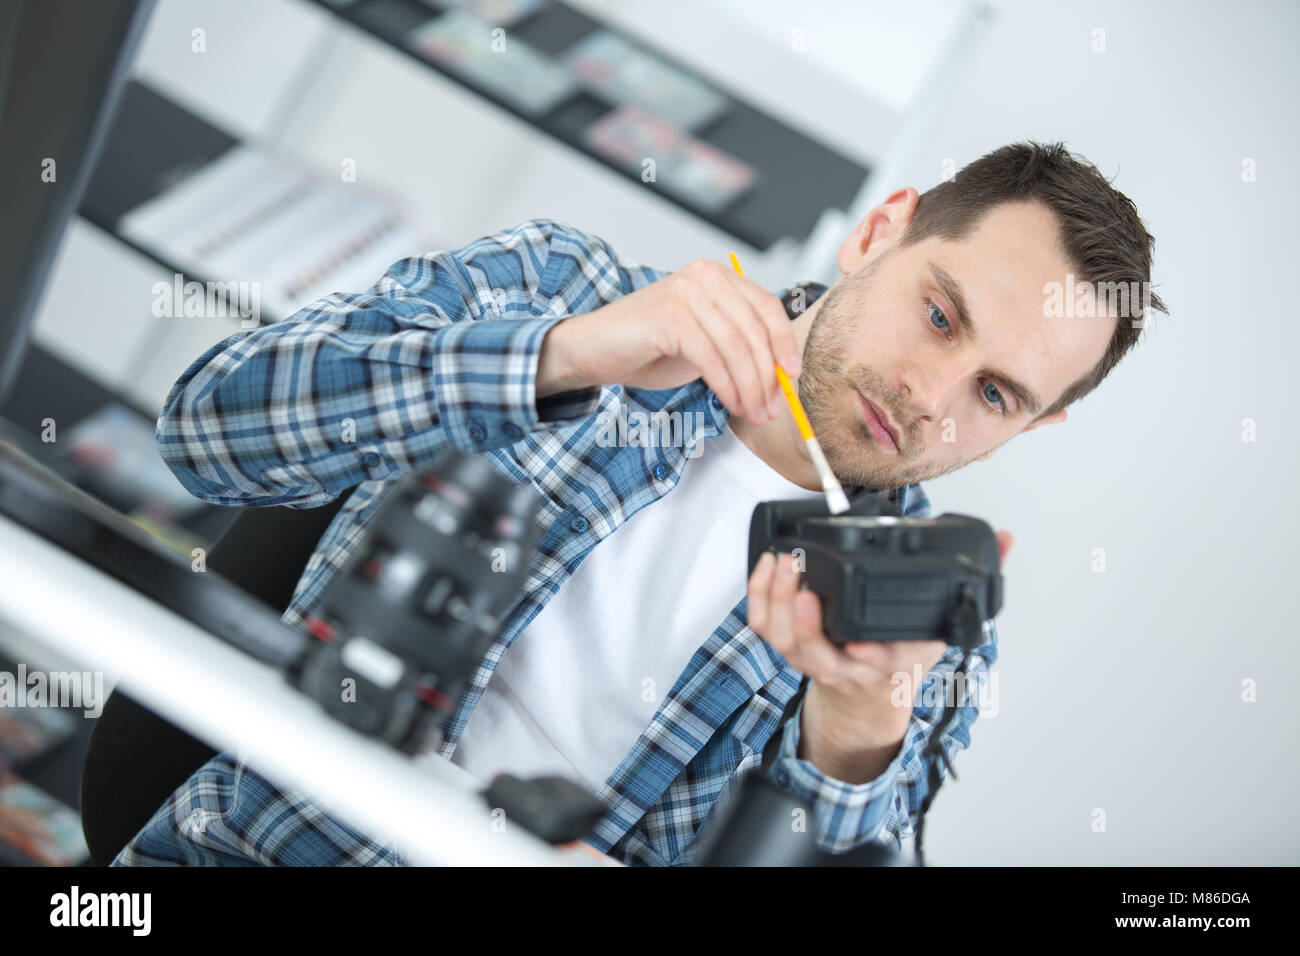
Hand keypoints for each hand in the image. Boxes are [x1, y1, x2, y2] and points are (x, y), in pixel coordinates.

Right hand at [537, 259, 801, 425]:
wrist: (593, 349)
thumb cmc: (647, 347)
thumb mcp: (704, 342)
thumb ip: (738, 346)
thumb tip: (779, 375)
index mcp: (717, 277)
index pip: (767, 307)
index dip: (784, 343)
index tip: (794, 375)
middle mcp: (704, 277)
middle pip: (755, 330)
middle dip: (769, 376)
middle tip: (773, 408)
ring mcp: (686, 293)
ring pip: (737, 348)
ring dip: (750, 388)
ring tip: (754, 413)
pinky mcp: (671, 317)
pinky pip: (712, 358)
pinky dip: (727, 386)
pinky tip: (731, 403)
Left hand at [746, 530, 1013, 781]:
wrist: (870, 695)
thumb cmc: (901, 654)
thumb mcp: (946, 625)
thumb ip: (974, 581)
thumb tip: (1006, 540)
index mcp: (890, 663)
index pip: (882, 663)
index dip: (872, 655)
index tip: (862, 643)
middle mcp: (848, 666)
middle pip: (816, 655)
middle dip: (804, 622)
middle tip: (802, 582)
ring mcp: (815, 660)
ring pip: (785, 644)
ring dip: (776, 604)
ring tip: (782, 563)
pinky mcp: (791, 647)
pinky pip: (765, 630)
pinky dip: (759, 599)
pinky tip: (765, 568)